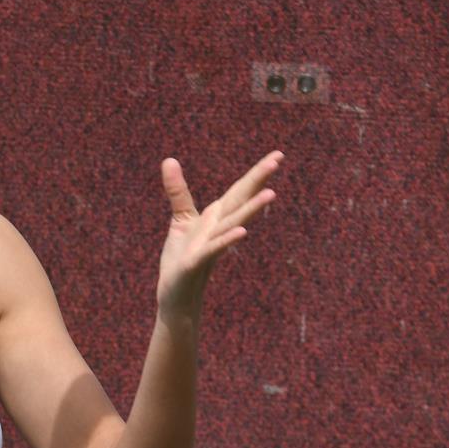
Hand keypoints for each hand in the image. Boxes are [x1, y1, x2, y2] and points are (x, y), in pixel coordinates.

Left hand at [155, 150, 282, 319]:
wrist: (177, 293)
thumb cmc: (182, 256)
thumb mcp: (181, 218)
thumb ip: (179, 190)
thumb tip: (170, 159)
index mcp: (217, 216)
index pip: (240, 190)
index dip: (257, 173)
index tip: (278, 154)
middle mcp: (219, 228)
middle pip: (241, 201)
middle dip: (258, 181)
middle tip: (278, 160)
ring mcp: (210, 245)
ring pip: (233, 223)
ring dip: (251, 209)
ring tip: (271, 193)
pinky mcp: (195, 262)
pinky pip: (214, 249)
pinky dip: (228, 240)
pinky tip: (243, 232)